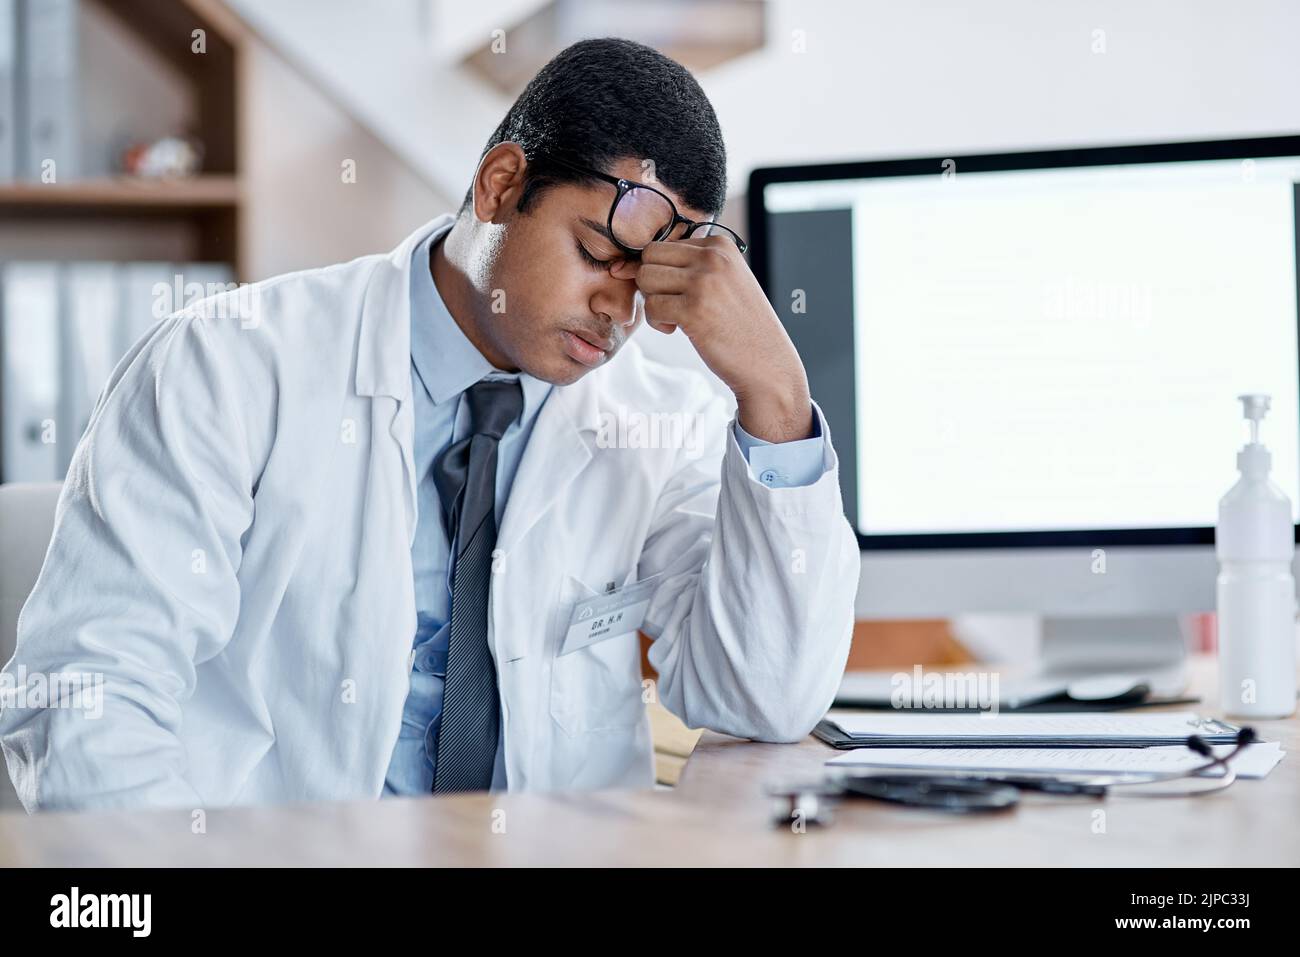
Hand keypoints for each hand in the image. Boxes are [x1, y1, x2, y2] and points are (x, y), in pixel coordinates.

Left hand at [611, 236, 813, 442]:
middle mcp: (713, 257)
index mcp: (720, 245)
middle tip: (671, 305)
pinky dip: (657, 322)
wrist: (767, 364)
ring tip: (675, 318)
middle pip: (649, 257)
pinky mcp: (694, 310)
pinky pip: (651, 306)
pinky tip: (677, 330)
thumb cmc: (738, 325)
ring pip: (645, 279)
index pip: (664, 245)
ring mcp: (704, 282)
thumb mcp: (720, 283)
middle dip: (652, 284)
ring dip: (652, 302)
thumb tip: (621, 266)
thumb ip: (682, 268)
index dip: (662, 273)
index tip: (681, 294)